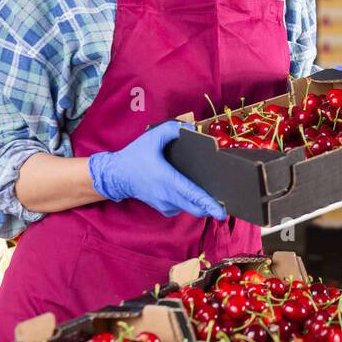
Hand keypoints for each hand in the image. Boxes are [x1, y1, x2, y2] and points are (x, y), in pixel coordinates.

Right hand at [88, 121, 227, 219]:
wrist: (116, 175)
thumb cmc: (134, 156)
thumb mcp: (152, 136)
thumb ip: (172, 129)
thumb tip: (192, 128)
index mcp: (167, 180)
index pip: (192, 195)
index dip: (208, 204)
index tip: (222, 212)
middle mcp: (168, 196)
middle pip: (196, 208)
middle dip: (212, 206)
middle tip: (225, 201)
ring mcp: (166, 205)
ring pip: (191, 208)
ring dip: (201, 203)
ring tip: (210, 190)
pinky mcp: (165, 209)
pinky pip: (183, 208)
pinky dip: (191, 202)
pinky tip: (194, 191)